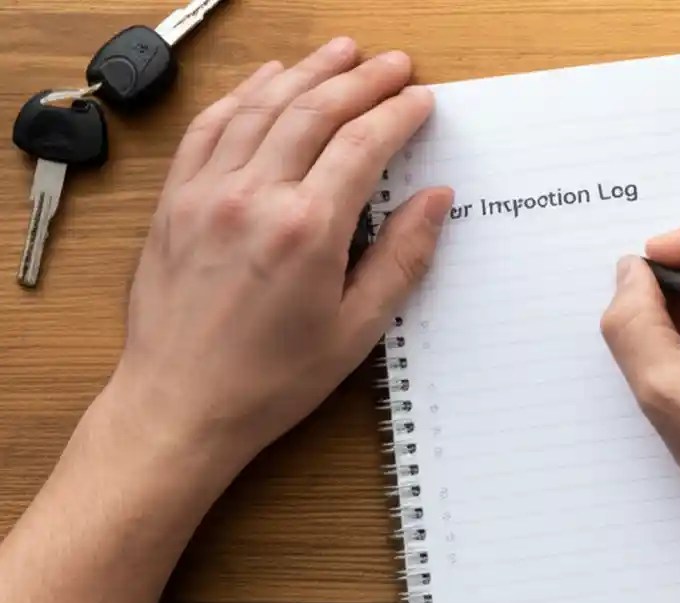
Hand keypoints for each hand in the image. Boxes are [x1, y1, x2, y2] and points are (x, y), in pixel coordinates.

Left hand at [109, 38, 452, 476]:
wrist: (180, 405)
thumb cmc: (270, 380)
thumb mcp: (356, 330)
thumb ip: (401, 258)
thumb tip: (436, 200)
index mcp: (306, 230)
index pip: (363, 144)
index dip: (398, 114)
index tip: (421, 100)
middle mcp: (253, 197)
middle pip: (315, 111)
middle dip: (361, 80)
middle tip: (393, 64)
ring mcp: (207, 192)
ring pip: (262, 106)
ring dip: (306, 72)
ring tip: (340, 52)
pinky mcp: (175, 201)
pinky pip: (210, 127)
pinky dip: (242, 94)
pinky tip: (266, 79)